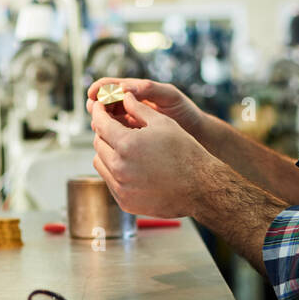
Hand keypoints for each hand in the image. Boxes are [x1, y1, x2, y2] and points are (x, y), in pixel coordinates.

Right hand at [85, 76, 205, 139]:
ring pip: (108, 120)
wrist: (197, 134)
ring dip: (100, 121)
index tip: (93, 93)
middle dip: (96, 104)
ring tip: (99, 123)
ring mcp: (129, 122)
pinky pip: (116, 135)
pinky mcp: (132, 138)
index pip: (111, 86)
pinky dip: (110, 135)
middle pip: (104, 103)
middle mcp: (130, 106)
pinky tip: (108, 138)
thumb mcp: (169, 96)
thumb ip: (148, 89)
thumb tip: (124, 88)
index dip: (99, 88)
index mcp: (136, 91)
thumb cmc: (185, 111)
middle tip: (94, 109)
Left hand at [90, 91, 218, 218]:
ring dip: (106, 151)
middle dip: (103, 131)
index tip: (99, 107)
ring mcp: (121, 187)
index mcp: (126, 144)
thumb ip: (138, 109)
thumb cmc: (185, 152)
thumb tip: (124, 97)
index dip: (98, 112)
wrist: (200, 188)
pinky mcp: (125, 202)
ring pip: (100, 163)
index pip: (101, 124)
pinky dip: (113, 170)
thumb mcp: (163, 123)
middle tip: (111, 125)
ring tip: (120, 145)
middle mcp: (119, 167)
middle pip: (98, 143)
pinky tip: (128, 163)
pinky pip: (110, 181)